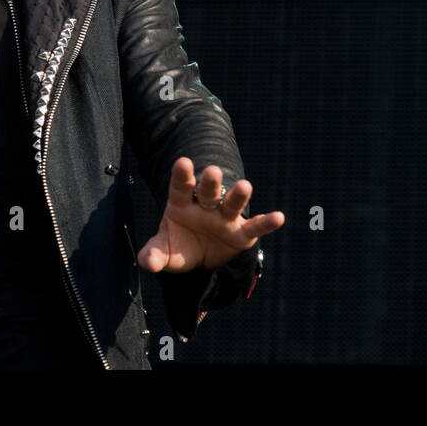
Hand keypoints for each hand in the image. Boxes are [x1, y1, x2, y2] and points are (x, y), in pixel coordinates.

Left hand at [138, 157, 284, 272]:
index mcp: (182, 204)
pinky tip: (278, 217)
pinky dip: (267, 222)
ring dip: (239, 195)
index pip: (181, 187)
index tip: (182, 162)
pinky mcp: (242, 234)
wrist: (200, 263)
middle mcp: (206, 206)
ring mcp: (226, 218)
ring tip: (245, 186)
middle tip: (212, 171)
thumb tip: (148, 261)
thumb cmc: (179, 248)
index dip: (182, 176)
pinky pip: (255, 227)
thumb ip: (153, 255)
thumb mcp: (163, 252)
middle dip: (210, 182)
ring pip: (233, 203)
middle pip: (208, 191)